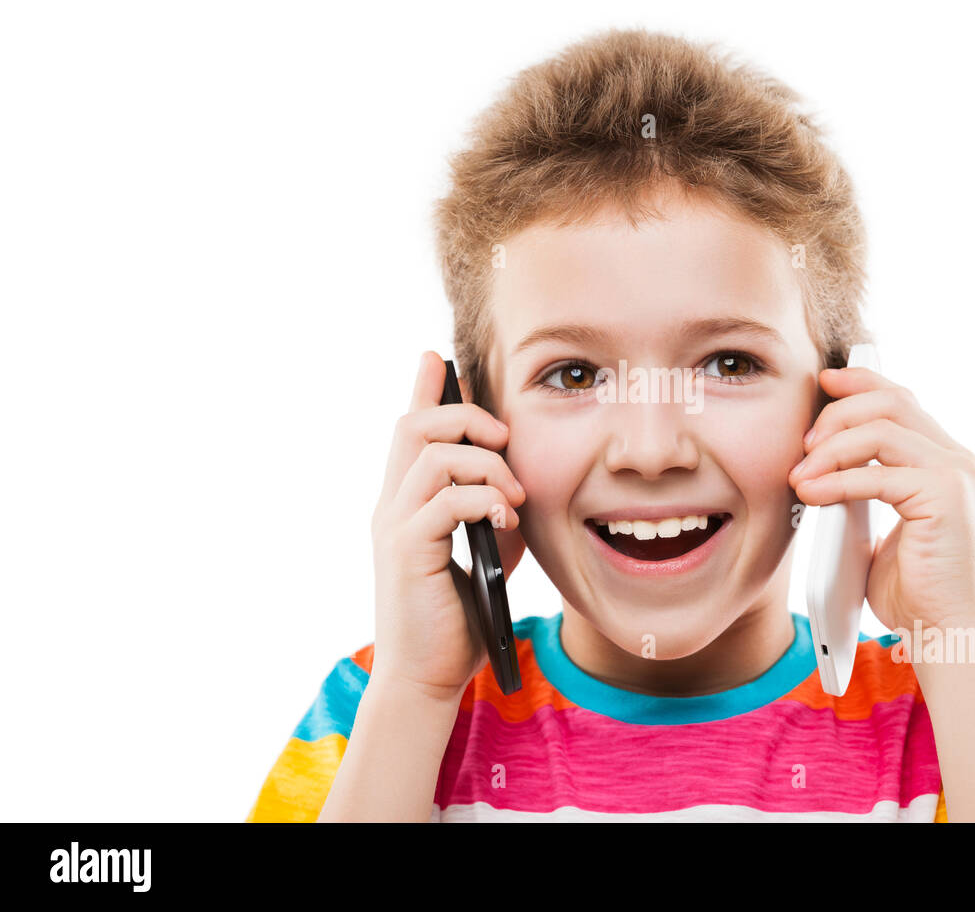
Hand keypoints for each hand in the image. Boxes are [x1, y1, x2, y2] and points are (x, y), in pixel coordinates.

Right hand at [368, 351, 527, 700]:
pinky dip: (481, 500)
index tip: (436, 356)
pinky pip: (443, 500)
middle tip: (504, 436)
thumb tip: (522, 491)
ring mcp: (395, 526)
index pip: (409, 430)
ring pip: (432, 453)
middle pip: (413, 424)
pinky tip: (504, 521)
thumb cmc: (457, 618)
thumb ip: (498, 516)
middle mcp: (393, 505)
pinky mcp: (407, 551)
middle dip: (463, 414)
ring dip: (484, 464)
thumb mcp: (490, 555)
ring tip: (512, 498)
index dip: (422, 389)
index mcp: (408, 502)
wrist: (427, 675)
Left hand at [789, 366, 974, 633]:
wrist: (948, 634)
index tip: (823, 382)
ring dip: (830, 447)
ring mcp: (955, 475)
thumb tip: (820, 469)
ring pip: (880, 428)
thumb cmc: (915, 591)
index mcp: (945, 461)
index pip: (901, 400)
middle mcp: (957, 459)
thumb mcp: (880, 528)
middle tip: (802, 443)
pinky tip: (812, 493)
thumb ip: (863, 491)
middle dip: (837, 412)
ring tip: (800, 475)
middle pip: (890, 401)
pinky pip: (877, 473)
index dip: (861, 381)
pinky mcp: (945, 497)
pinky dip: (836, 480)